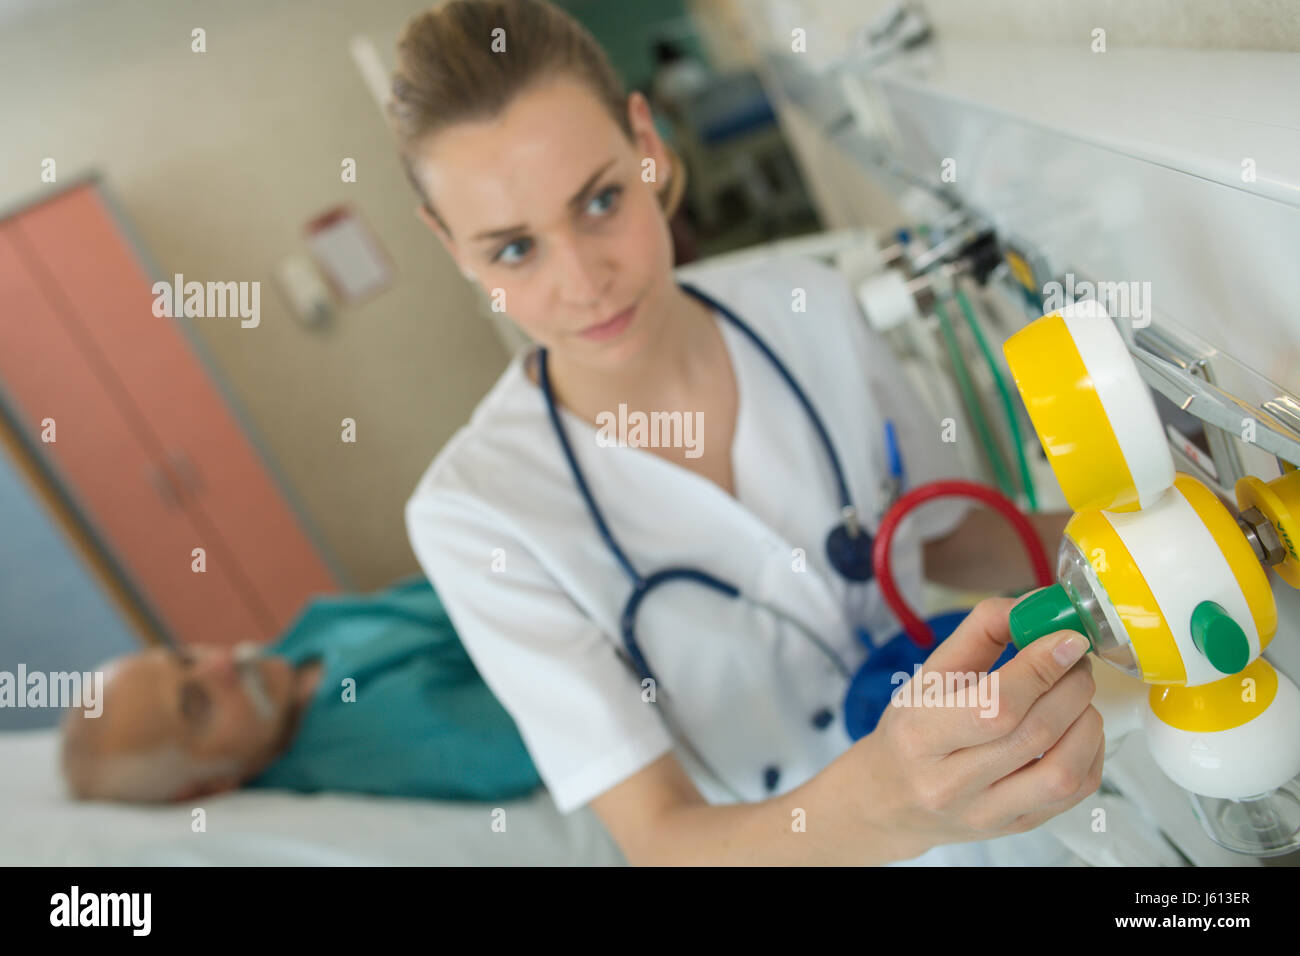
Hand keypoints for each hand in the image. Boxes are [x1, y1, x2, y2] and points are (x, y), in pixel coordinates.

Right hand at [850, 597, 1102, 860]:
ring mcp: (987, 813)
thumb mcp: (927, 675)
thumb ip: (981, 632)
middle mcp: (951, 784)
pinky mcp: (1017, 827)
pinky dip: (1091, 752)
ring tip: (1077, 696)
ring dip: (1087, 722)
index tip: (1067, 640)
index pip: (994, 707)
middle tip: (1074, 661)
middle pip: (1035, 734)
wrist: (890, 800)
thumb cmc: (912, 730)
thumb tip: (1037, 605)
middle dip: (1071, 686)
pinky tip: (1078, 729)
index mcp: (921, 736)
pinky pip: (1076, 793)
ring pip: (1063, 772)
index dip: (1041, 669)